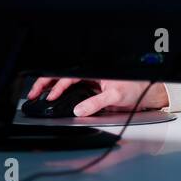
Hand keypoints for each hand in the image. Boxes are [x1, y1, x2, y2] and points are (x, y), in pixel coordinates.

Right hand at [26, 77, 168, 116]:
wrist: (148, 94)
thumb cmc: (137, 88)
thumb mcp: (116, 95)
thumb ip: (96, 103)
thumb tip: (79, 109)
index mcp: (94, 70)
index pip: (68, 75)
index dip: (56, 85)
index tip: (48, 95)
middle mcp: (91, 74)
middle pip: (63, 77)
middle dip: (46, 84)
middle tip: (33, 94)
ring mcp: (91, 82)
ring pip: (66, 84)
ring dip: (52, 89)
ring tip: (39, 96)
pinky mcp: (93, 90)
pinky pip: (74, 91)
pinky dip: (63, 95)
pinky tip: (55, 100)